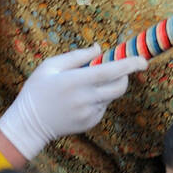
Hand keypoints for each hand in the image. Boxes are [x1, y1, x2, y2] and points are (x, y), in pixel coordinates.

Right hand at [0, 45, 148, 161]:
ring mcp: (89, 113)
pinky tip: (78, 101)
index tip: (143, 61)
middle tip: (116, 70)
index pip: (111, 71)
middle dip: (124, 76)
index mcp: (75, 81)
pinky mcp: (90, 122)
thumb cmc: (37, 90)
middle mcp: (86, 98)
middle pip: (120, 87)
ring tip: (85, 86)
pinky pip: (103, 107)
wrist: (29, 124)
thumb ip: (77, 56)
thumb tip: (99, 48)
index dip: (130, 65)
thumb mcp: (50, 66)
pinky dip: (98, 99)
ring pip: (111, 97)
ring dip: (107, 87)